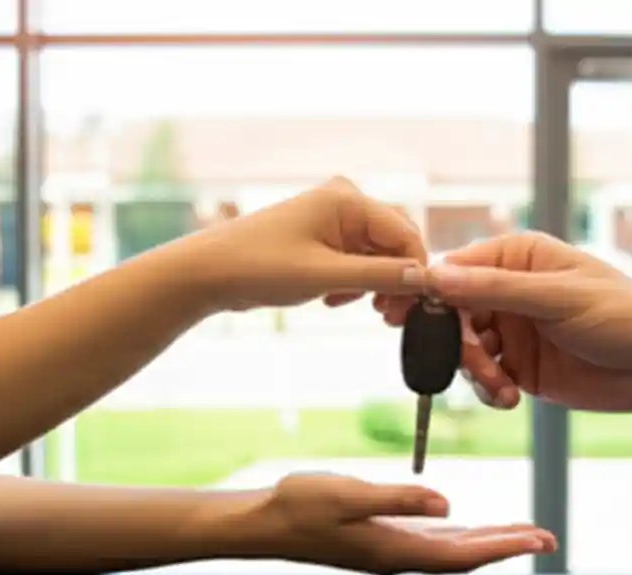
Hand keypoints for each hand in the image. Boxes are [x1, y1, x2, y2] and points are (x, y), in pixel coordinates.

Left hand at [177, 176, 427, 312]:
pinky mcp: (322, 239)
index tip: (415, 307)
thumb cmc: (259, 267)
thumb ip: (379, 275)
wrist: (207, 274)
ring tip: (347, 304)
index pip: (405, 233)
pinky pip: (357, 262)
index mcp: (348, 199)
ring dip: (372, 286)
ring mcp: (333, 221)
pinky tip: (331, 299)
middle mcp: (344, 203)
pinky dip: (353, 284)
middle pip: (394, 244)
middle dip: (394, 280)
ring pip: (377, 257)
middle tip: (387, 316)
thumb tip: (424, 279)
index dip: (416, 271)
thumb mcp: (325, 276)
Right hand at [255, 472, 556, 574]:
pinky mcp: (380, 537)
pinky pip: (433, 541)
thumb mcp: (349, 494)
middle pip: (467, 555)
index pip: (465, 553)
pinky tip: (467, 525)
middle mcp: (399, 555)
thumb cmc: (299, 505)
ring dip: (489, 540)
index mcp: (396, 549)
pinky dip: (460, 534)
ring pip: (452, 549)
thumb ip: (400, 499)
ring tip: (521, 532)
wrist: (261, 521)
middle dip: (508, 545)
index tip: (538, 539)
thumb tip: (448, 505)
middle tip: (546, 537)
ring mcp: (389, 548)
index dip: (505, 547)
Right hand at [376, 233, 631, 434]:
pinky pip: (485, 379)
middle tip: (474, 364)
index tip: (398, 315)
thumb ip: (497, 290)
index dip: (425, 292)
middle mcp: (511, 291)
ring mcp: (515, 331)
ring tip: (502, 389)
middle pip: (452, 313)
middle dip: (454, 342)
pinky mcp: (522, 368)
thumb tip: (437, 276)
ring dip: (474, 372)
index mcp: (519, 258)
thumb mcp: (559, 299)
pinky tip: (509, 399)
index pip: (455, 269)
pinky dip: (488, 391)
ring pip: (464, 350)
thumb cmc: (626, 316)